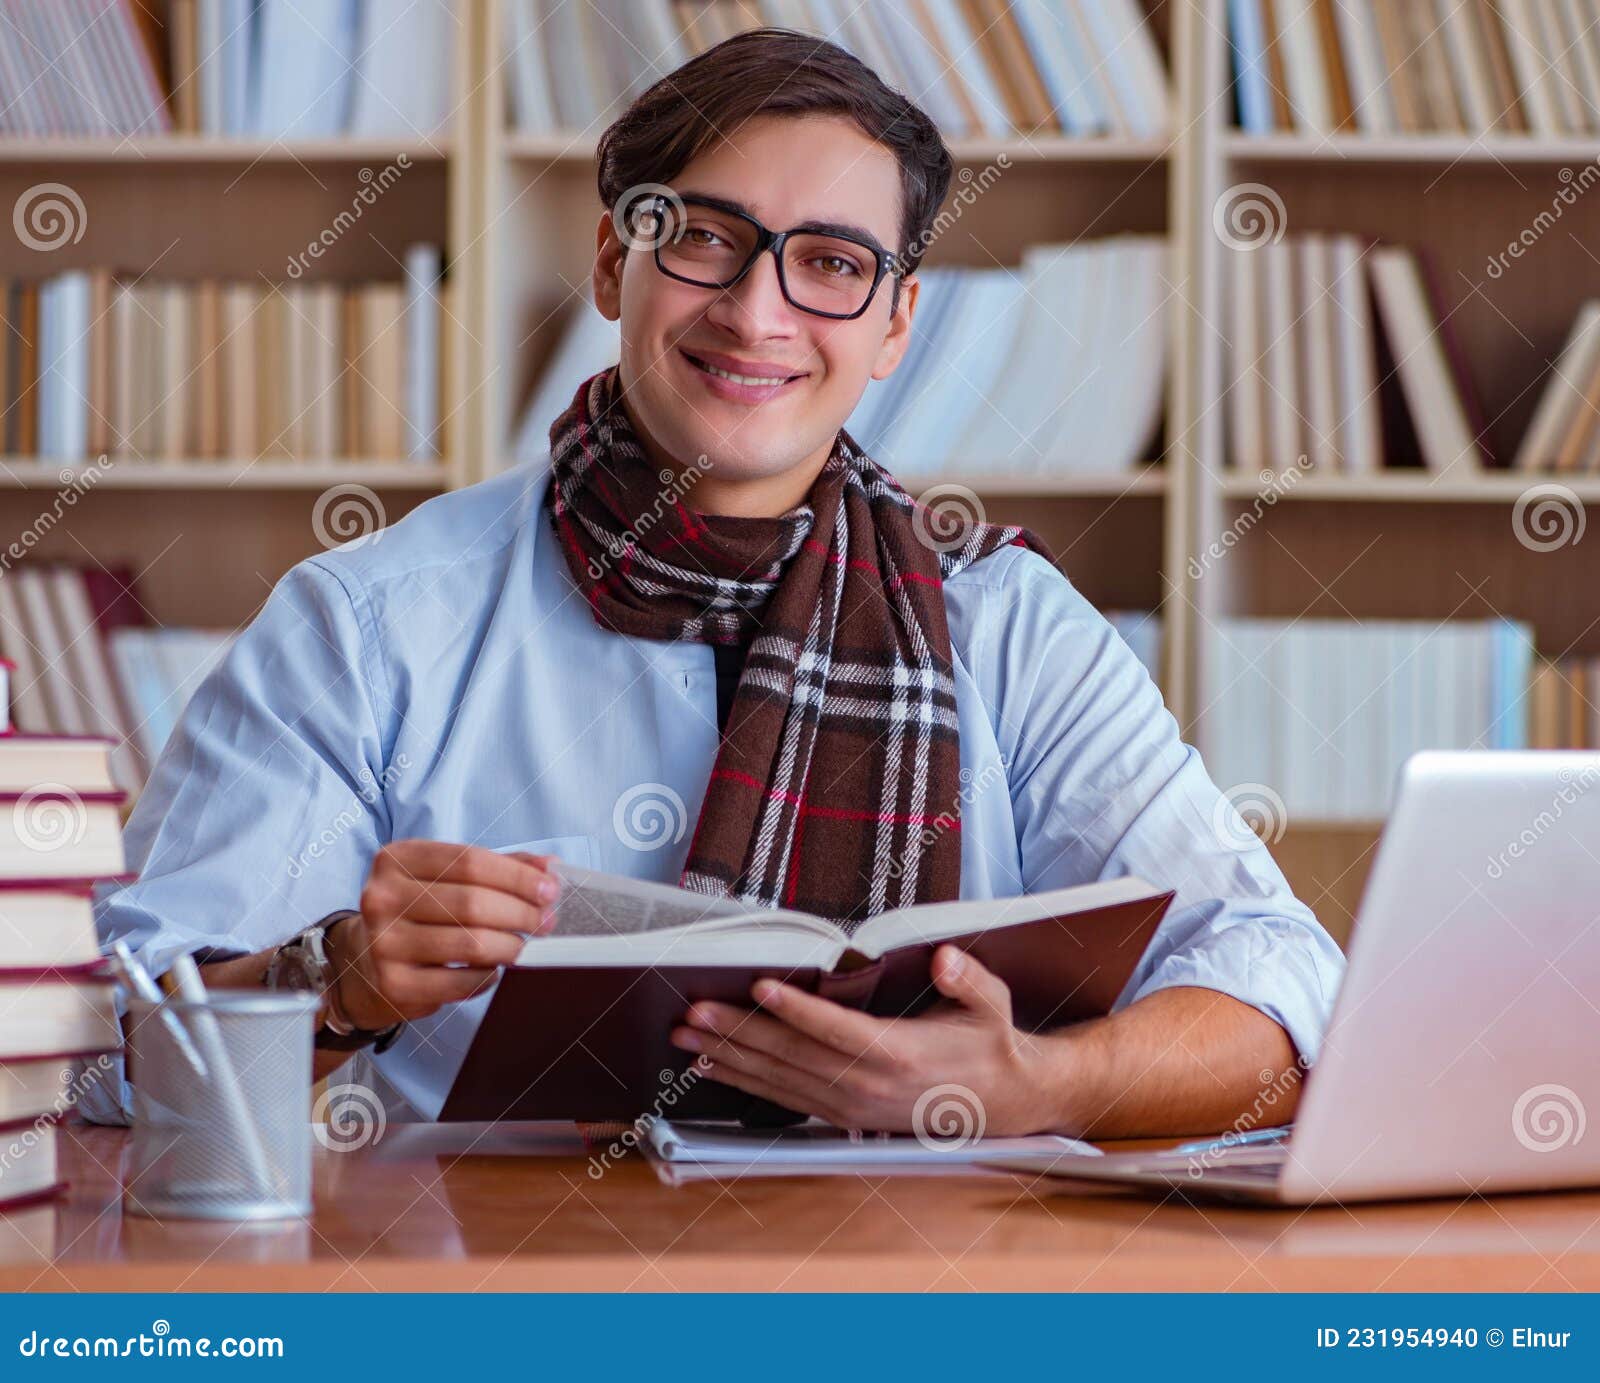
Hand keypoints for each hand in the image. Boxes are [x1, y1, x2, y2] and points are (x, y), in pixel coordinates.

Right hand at [329, 840, 560, 1030]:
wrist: (365, 962)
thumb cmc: (420, 911)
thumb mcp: (449, 878)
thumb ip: (499, 867)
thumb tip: (550, 867)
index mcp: (397, 859)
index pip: (470, 861)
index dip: (518, 876)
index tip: (549, 890)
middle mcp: (382, 897)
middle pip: (473, 902)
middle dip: (521, 913)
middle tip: (546, 922)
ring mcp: (383, 942)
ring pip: (470, 943)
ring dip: (511, 946)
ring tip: (524, 946)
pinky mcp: (393, 983)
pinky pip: (460, 981)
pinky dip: (488, 976)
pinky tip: (492, 970)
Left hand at [669, 945, 1061, 1134]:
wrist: (1001, 1106)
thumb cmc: (990, 1045)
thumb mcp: (992, 1006)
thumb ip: (968, 981)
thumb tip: (946, 958)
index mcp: (899, 1054)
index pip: (837, 1031)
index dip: (797, 1009)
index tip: (759, 985)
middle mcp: (866, 1086)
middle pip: (791, 1057)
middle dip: (738, 1032)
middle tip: (693, 1009)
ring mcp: (848, 1106)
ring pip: (777, 1080)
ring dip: (727, 1056)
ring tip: (685, 1034)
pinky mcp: (839, 1114)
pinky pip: (781, 1097)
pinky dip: (742, 1080)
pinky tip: (710, 1065)